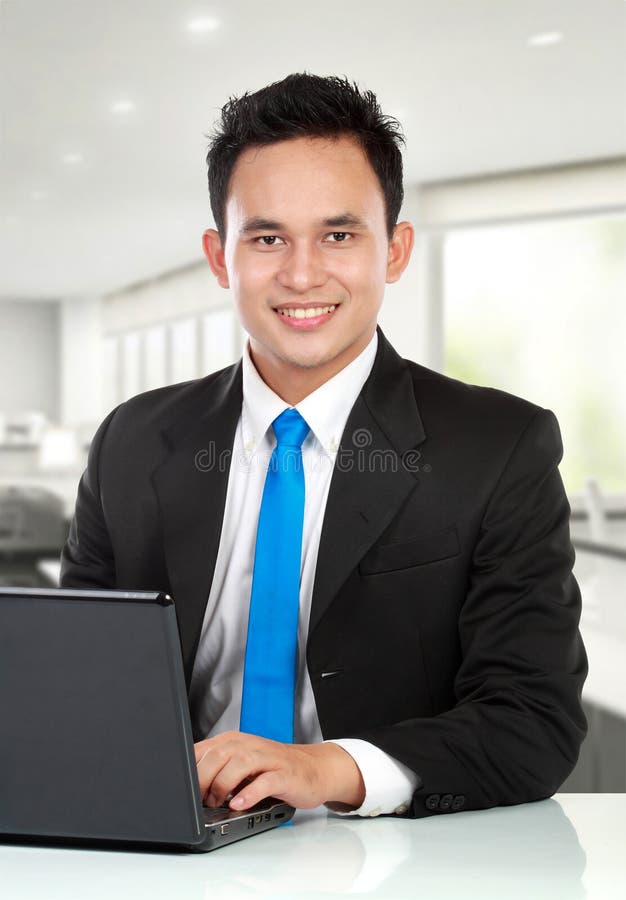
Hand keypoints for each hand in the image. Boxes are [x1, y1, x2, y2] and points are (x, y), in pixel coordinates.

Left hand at [194, 731, 365, 810]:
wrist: (313, 768)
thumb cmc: (273, 769)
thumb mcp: (241, 765)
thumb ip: (217, 770)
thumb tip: (188, 787)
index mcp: (234, 741)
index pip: (203, 749)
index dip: (189, 770)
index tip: (183, 789)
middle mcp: (249, 745)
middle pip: (218, 755)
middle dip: (203, 779)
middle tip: (200, 799)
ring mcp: (268, 758)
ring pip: (239, 763)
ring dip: (223, 785)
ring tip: (218, 802)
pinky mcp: (285, 774)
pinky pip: (265, 781)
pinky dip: (249, 793)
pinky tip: (239, 804)